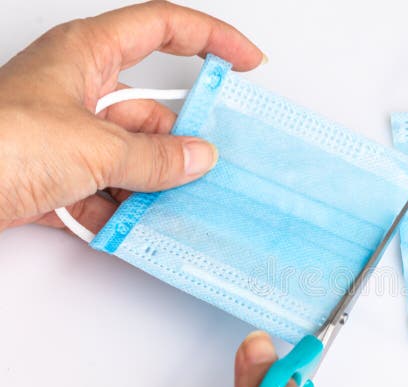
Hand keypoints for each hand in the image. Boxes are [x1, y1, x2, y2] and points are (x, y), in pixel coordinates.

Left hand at [0, 1, 263, 233]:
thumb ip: (153, 156)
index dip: (212, 38)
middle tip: (221, 164)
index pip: (163, 28)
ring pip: (131, 154)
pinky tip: (141, 229)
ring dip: (156, 183)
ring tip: (186, 206)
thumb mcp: (91, 147)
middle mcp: (78, 91)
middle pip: (152, 106)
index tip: (248, 62)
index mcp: (86, 55)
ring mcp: (65, 136)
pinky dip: (124, 211)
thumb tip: (199, 157)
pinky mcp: (53, 177)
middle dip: (185, 138)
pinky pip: (105, 190)